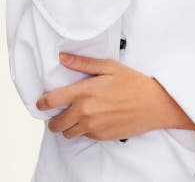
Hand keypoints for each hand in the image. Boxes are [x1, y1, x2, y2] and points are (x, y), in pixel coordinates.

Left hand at [35, 52, 191, 140]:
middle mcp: (85, 112)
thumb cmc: (133, 83)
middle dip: (52, 120)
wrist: (154, 104)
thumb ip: (83, 63)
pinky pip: (84, 137)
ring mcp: (93, 126)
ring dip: (67, 127)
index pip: (51, 101)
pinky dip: (83, 130)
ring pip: (68, 133)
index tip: (41, 102)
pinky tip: (91, 120)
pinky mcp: (102, 136)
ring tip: (73, 118)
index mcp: (84, 92)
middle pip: (56, 123)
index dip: (41, 103)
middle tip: (57, 113)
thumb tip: (63, 57)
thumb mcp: (108, 67)